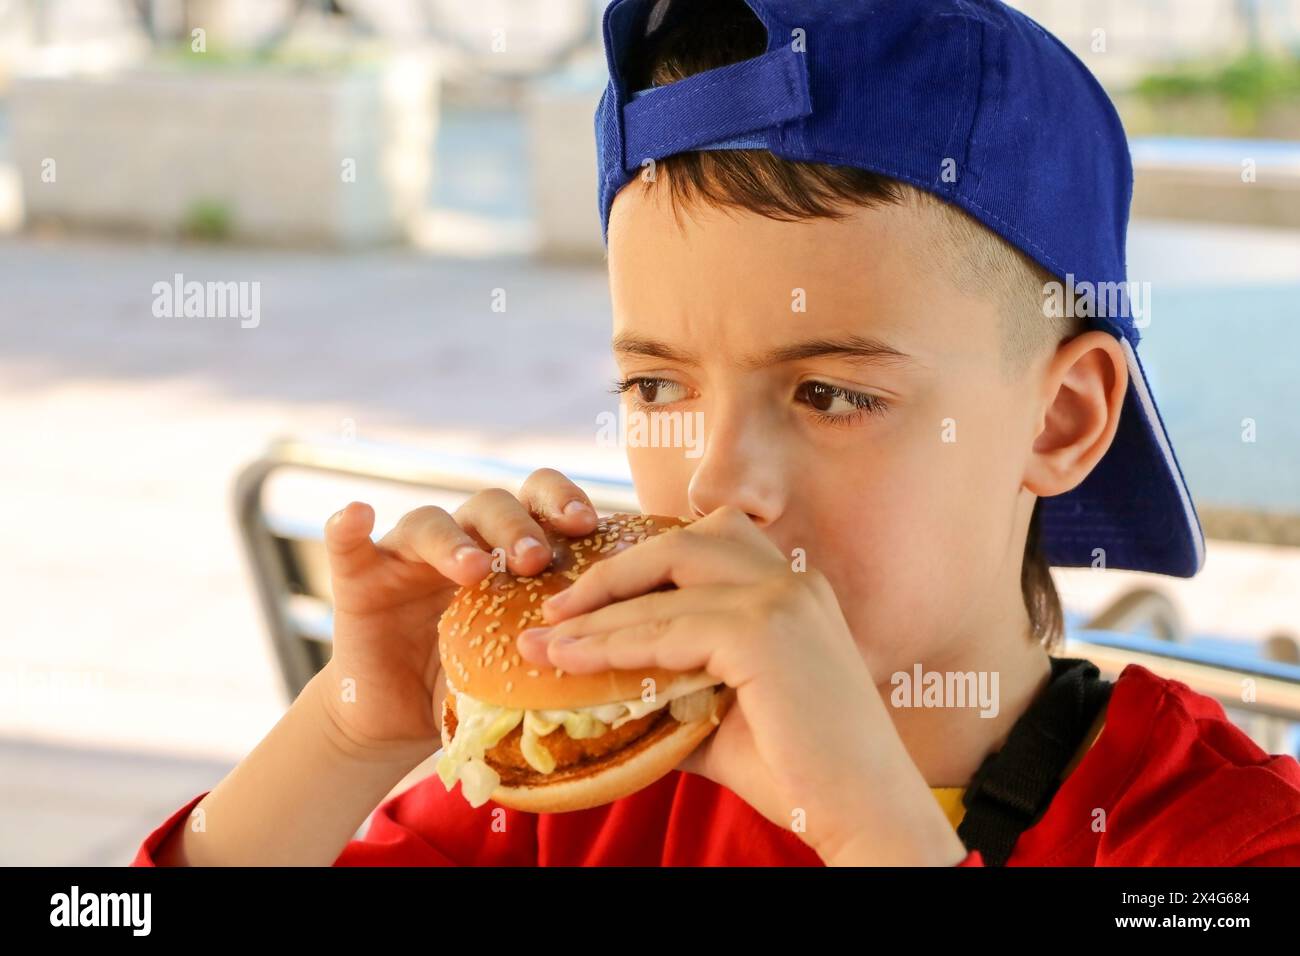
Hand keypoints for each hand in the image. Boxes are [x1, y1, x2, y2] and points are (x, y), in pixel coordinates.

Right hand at [316, 469, 599, 764]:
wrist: (401, 717)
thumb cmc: (472, 682)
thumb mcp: (520, 665)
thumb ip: (554, 649)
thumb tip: (609, 665)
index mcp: (508, 550)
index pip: (539, 501)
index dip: (564, 501)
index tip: (589, 525)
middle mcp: (461, 541)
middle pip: (490, 505)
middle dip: (516, 526)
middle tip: (535, 559)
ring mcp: (406, 557)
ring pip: (430, 523)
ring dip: (453, 540)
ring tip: (473, 569)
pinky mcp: (359, 580)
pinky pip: (348, 545)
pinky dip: (347, 528)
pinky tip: (356, 515)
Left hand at [516, 505, 966, 864]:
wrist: (862, 812)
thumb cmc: (799, 772)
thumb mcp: (721, 716)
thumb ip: (670, 690)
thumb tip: (599, 694)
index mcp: (791, 589)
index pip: (701, 553)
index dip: (636, 571)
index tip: (581, 604)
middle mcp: (791, 579)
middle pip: (683, 541)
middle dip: (613, 570)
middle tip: (558, 607)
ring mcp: (783, 598)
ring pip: (666, 583)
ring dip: (600, 610)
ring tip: (548, 639)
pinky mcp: (765, 631)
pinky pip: (668, 626)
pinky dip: (617, 642)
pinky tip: (579, 659)